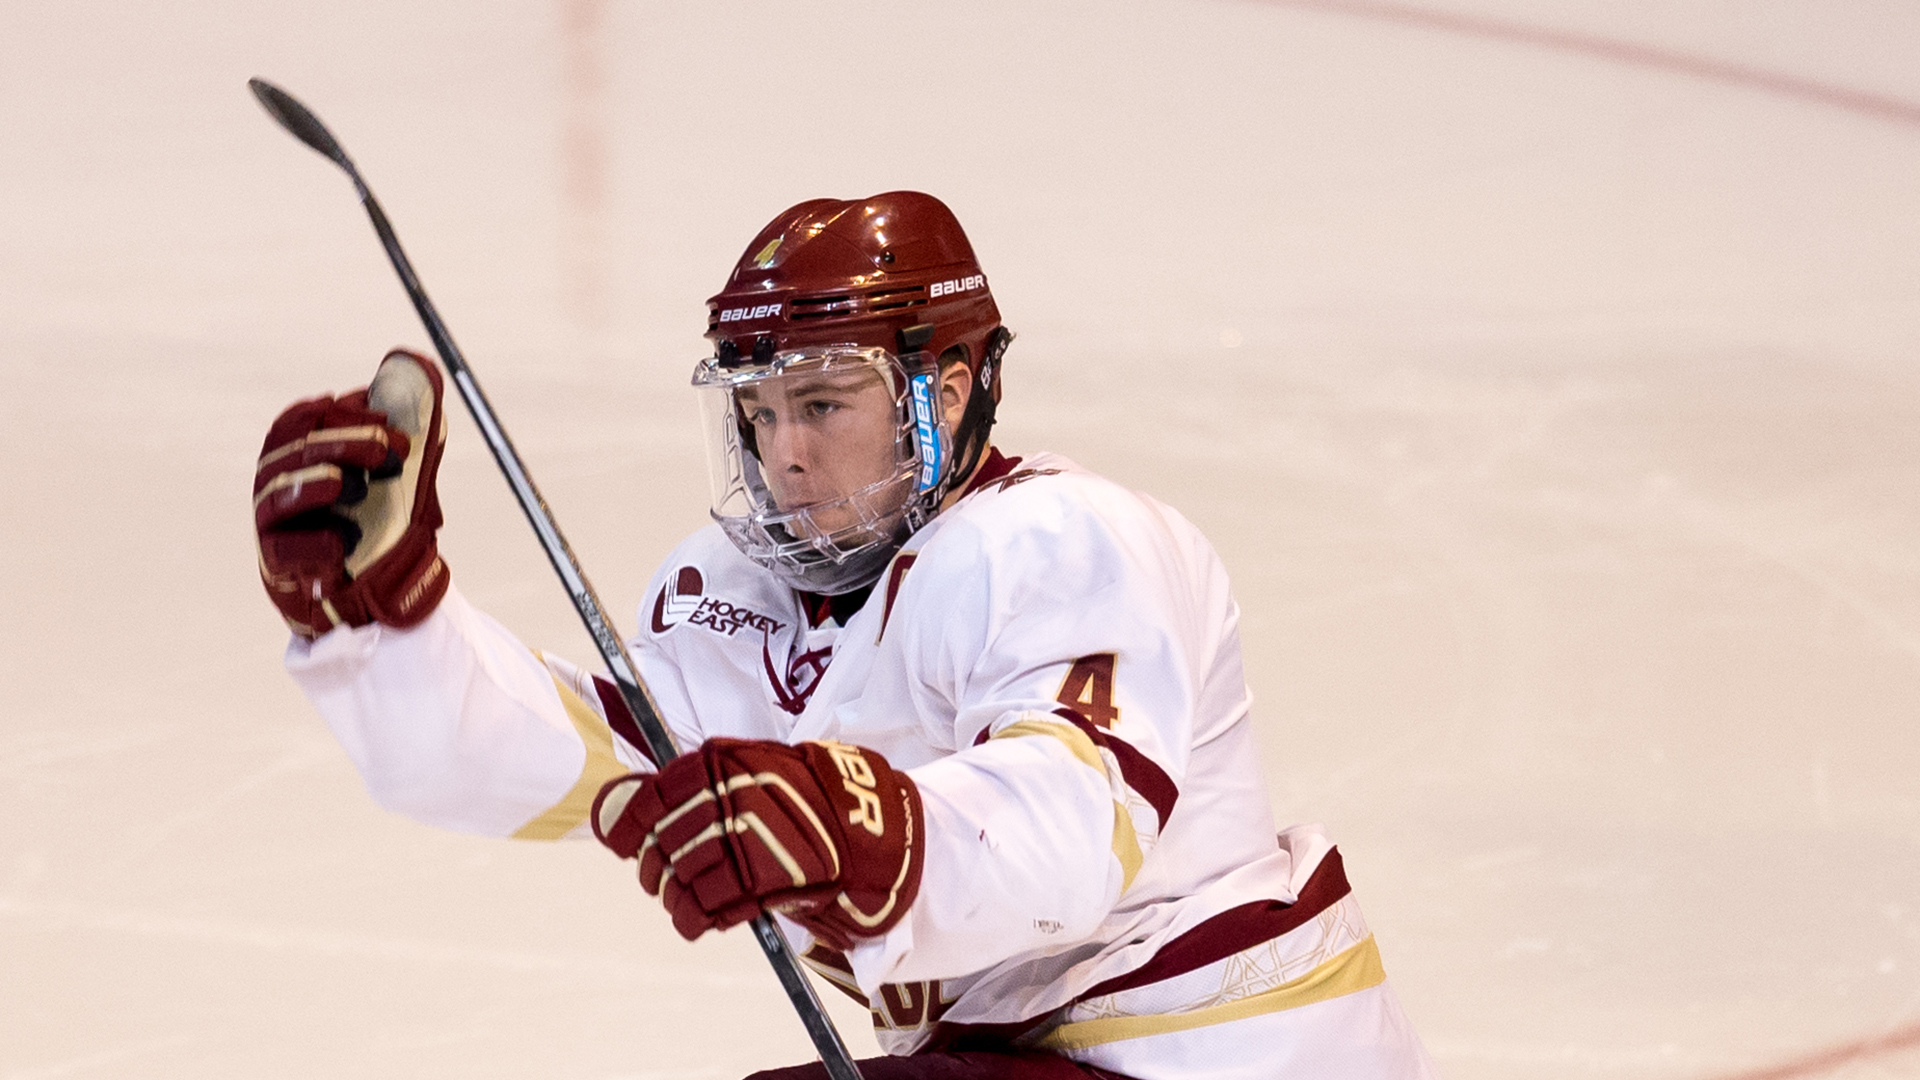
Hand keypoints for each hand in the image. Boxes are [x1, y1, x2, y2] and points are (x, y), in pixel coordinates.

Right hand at [254, 349, 449, 637]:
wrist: (368, 595)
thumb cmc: (374, 525)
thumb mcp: (396, 474)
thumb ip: (405, 426)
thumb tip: (419, 368)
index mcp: (298, 458)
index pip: (298, 422)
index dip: (336, 412)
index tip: (382, 416)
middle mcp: (277, 488)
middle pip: (288, 450)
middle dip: (341, 441)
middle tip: (392, 450)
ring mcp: (274, 528)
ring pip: (278, 494)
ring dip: (321, 481)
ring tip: (354, 487)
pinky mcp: (280, 568)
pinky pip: (287, 550)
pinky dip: (317, 542)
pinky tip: (345, 541)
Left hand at [592, 738, 924, 949]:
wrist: (867, 825)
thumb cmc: (806, 795)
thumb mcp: (750, 767)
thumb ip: (695, 782)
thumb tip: (620, 800)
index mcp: (716, 764)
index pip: (646, 801)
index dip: (624, 829)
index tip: (624, 844)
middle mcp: (720, 798)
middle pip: (657, 846)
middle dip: (655, 868)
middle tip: (665, 876)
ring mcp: (737, 840)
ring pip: (674, 881)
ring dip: (675, 897)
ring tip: (690, 901)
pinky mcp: (753, 882)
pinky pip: (699, 910)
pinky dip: (693, 920)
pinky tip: (701, 920)